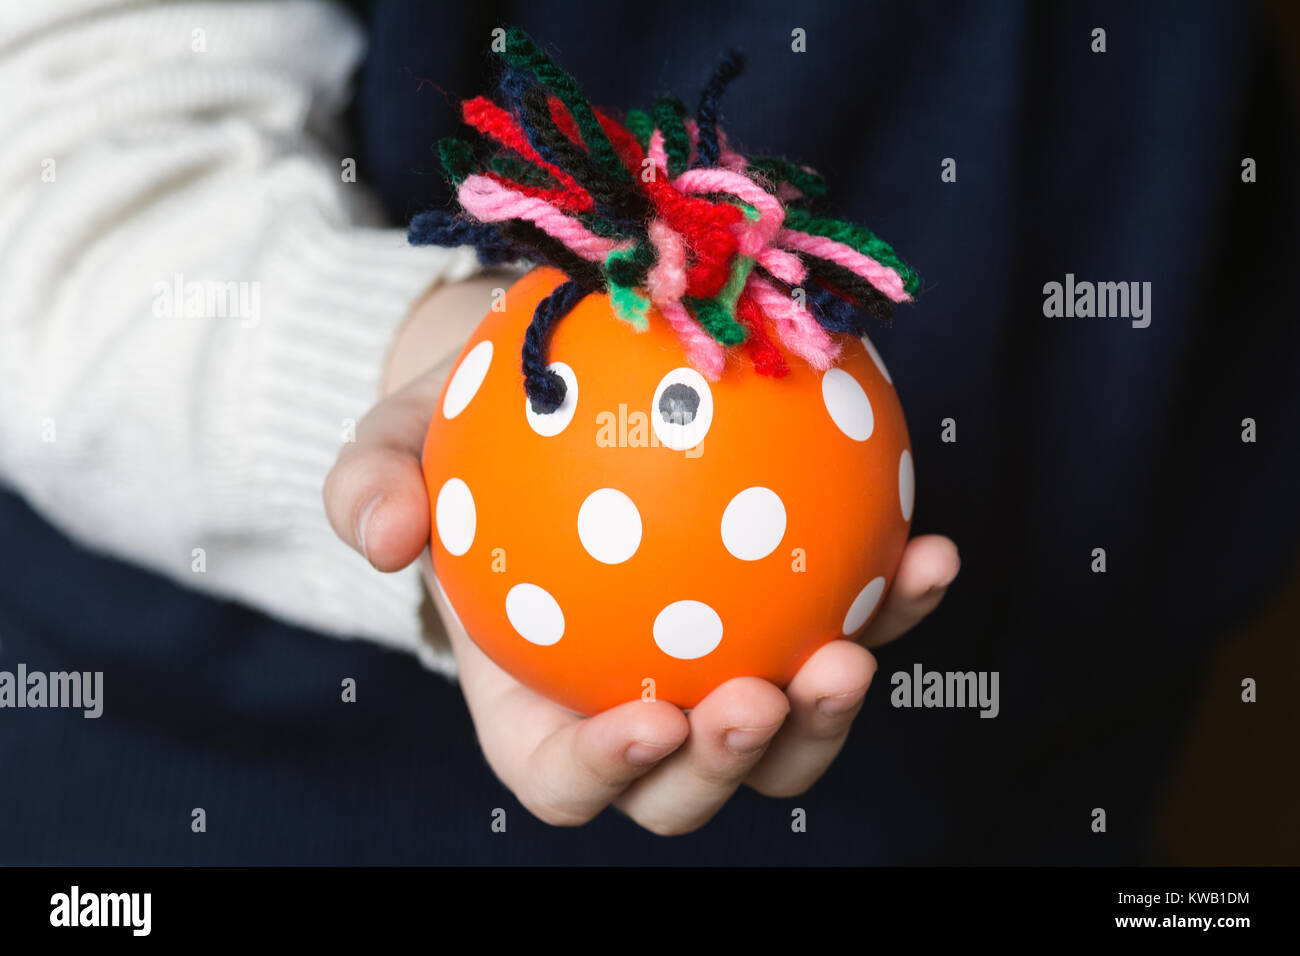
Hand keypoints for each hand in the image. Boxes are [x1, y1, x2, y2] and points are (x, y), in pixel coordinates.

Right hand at [325, 276, 958, 834]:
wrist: (554, 403)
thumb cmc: (464, 446)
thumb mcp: (392, 447)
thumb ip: (369, 486)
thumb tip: (380, 533)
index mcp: (536, 705)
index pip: (565, 775)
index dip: (608, 774)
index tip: (648, 720)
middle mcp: (634, 706)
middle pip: (691, 782)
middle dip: (735, 765)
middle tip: (763, 692)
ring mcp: (717, 668)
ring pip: (784, 735)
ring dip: (829, 713)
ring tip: (857, 643)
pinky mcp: (787, 616)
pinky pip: (848, 626)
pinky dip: (893, 606)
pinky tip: (925, 547)